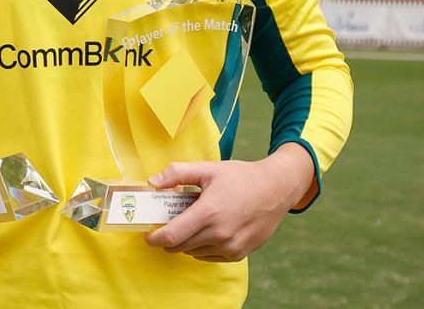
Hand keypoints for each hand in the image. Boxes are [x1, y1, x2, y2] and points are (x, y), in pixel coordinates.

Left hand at [143, 142, 315, 261]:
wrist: (276, 189)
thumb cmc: (241, 177)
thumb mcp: (208, 168)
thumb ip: (177, 173)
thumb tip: (152, 182)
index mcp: (209, 213)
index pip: (171, 236)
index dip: (154, 238)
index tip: (147, 234)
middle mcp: (219, 235)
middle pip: (179, 247)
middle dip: (168, 238)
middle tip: (169, 222)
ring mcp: (230, 247)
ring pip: (193, 252)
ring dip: (186, 241)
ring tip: (194, 220)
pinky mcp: (238, 254)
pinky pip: (209, 256)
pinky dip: (202, 246)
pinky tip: (209, 229)